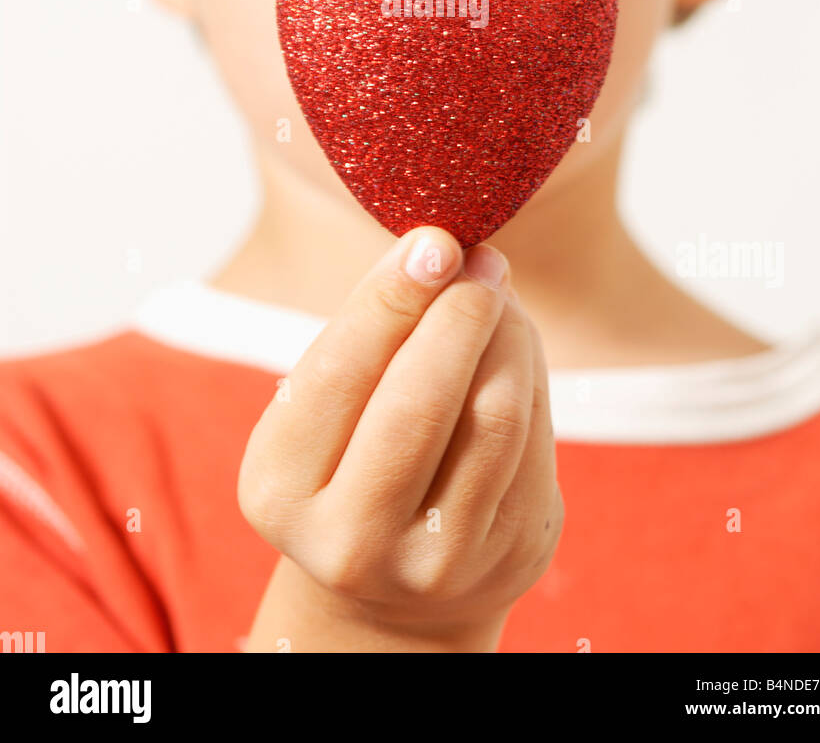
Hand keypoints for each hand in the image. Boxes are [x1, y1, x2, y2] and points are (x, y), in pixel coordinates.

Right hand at [237, 225, 563, 651]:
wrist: (394, 583)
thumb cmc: (351, 454)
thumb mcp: (327, 406)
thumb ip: (370, 335)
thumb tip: (442, 251)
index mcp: (279, 490)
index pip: (340, 374)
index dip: (392, 298)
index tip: (433, 240)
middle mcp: (350, 542)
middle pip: (422, 401)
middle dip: (460, 312)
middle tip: (480, 258)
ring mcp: (437, 562)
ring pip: (494, 417)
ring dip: (507, 334)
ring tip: (496, 294)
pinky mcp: (511, 554)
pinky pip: (534, 439)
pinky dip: (530, 372)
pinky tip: (514, 346)